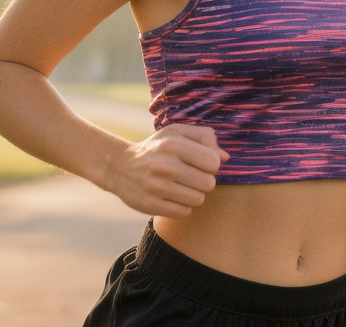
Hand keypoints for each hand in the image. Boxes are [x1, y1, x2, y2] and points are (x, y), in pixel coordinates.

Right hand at [106, 124, 228, 217]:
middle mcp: (164, 164)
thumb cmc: (157, 148)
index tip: (200, 163)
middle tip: (191, 177)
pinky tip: (172, 197)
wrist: (120, 167)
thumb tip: (225, 157)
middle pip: (208, 184)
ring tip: (181, 186)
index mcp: (173, 143)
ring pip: (198, 200)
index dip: (211, 164)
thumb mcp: (176, 132)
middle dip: (204, 181)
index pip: (213, 162)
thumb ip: (204, 137)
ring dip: (194, 195)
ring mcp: (156, 186)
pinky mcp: (150, 205)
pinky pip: (184, 212)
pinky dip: (182, 207)